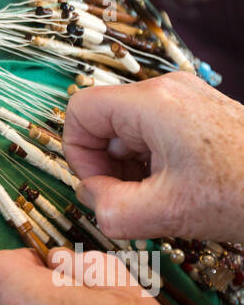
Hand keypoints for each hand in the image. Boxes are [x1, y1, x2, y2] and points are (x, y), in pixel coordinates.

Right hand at [63, 71, 243, 243]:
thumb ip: (108, 208)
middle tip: (128, 200)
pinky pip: (156, 131)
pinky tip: (175, 190)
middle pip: (106, 120)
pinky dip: (154, 161)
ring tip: (156, 199)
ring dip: (131, 166)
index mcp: (152, 104)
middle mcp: (168, 90)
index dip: (78, 153)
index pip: (80, 111)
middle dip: (108, 164)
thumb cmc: (241, 196)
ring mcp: (187, 98)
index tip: (98, 186)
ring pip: (130, 128)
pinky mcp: (200, 112)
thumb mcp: (164, 214)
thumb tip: (92, 196)